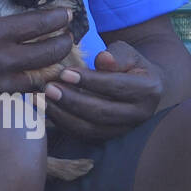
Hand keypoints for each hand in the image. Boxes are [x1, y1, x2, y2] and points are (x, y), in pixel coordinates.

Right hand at [0, 0, 76, 96]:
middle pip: (49, 54)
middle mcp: (2, 59)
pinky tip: (39, 81)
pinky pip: (24, 95)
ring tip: (58, 57)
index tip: (66, 13)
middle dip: (64, 42)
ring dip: (54, 66)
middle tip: (68, 34)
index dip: (59, 18)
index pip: (39, 24)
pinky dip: (37, 87)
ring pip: (41, 78)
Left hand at [42, 41, 164, 140]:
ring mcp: (124, 130)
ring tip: (42, 100)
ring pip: (90, 129)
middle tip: (48, 88)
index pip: (116, 86)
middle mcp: (139, 115)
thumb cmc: (130, 64)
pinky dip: (63, 124)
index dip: (89, 80)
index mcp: (148, 90)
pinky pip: (83, 135)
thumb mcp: (128, 53)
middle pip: (101, 112)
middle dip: (72, 101)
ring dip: (63, 115)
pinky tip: (47, 110)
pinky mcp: (108, 138)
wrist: (141, 87)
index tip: (65, 73)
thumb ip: (117, 54)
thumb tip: (103, 59)